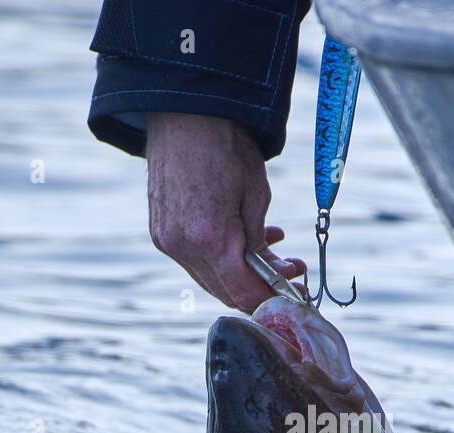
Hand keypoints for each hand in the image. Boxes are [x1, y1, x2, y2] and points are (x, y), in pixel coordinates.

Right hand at [146, 113, 305, 312]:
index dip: (270, 299)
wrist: (184, 112)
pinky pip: (193, 260)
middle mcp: (183, 247)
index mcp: (211, 239)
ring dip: (240, 274)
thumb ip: (259, 242)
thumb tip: (269, 272)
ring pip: (209, 279)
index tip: (293, 292)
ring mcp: (167, 241)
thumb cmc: (225, 147)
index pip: (243, 293)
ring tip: (272, 251)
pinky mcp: (160, 232)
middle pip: (225, 292)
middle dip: (258, 289)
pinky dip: (218, 259)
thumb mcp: (256, 195)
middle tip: (289, 271)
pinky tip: (240, 240)